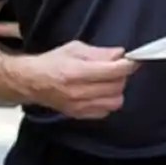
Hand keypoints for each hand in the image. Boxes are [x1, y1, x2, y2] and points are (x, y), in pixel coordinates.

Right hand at [20, 41, 139, 119]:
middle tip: (117, 68)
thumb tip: (120, 54)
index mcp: (77, 72)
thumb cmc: (52, 62)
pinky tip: (100, 92)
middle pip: (117, 86)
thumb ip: (99, 53)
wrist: (32, 82)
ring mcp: (80, 106)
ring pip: (115, 101)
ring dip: (116, 90)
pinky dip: (107, 101)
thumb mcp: (75, 49)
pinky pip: (105, 111)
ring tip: (108, 81)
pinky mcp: (79, 115)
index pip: (113, 71)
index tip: (133, 60)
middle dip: (122, 76)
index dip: (128, 65)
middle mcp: (79, 91)